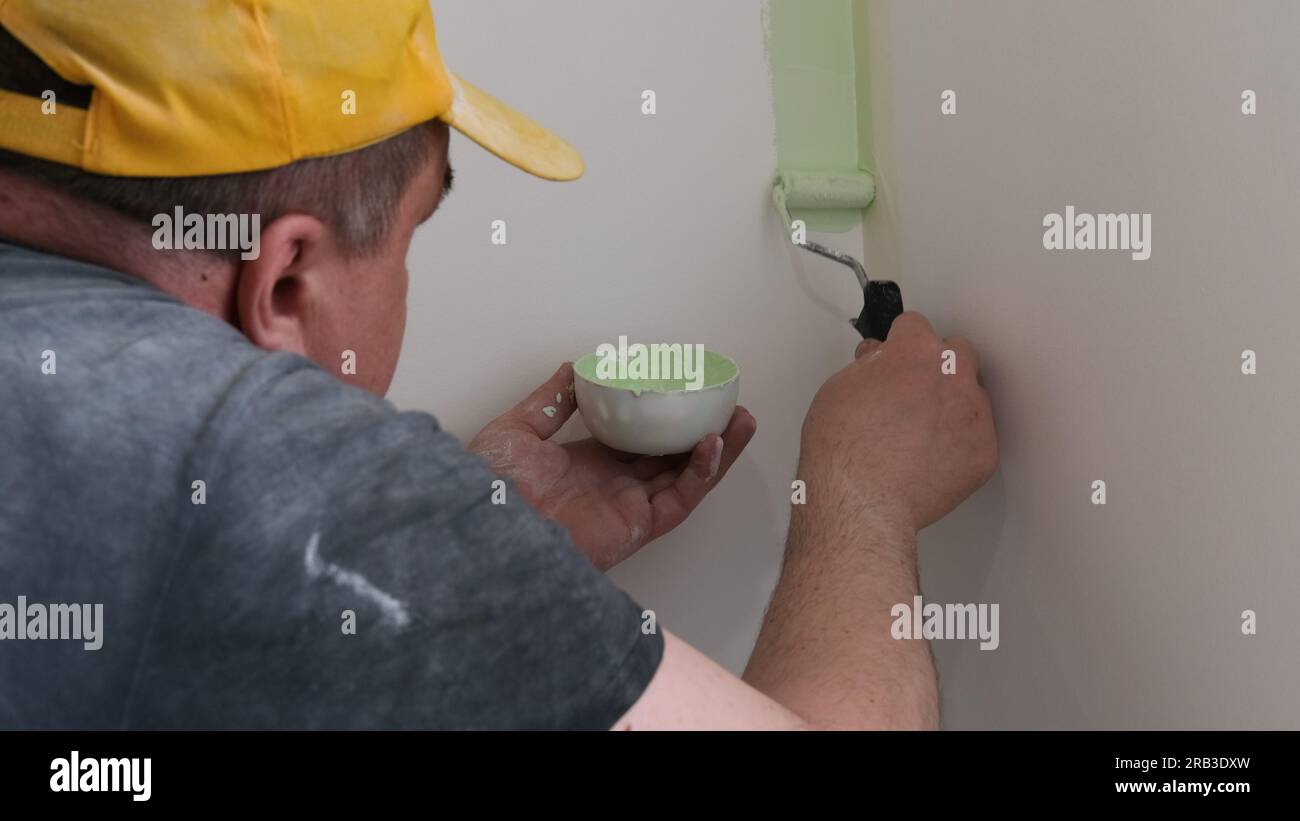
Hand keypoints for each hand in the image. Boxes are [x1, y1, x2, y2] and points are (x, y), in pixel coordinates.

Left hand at [469, 363, 756, 569]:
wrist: (488, 526)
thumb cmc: (492, 486)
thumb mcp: (518, 429)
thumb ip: (550, 401)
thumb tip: (572, 367)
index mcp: (587, 464)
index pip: (638, 438)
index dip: (665, 418)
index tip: (687, 392)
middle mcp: (613, 486)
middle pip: (672, 457)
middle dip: (704, 433)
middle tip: (729, 405)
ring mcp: (627, 507)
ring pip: (686, 477)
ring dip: (717, 451)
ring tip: (742, 420)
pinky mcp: (637, 527)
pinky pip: (678, 499)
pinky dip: (700, 473)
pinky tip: (712, 444)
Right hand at [799, 311, 996, 534]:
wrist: (861, 499)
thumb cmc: (844, 449)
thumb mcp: (838, 389)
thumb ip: (868, 368)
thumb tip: (878, 365)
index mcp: (915, 351)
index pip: (915, 326)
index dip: (900, 343)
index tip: (895, 356)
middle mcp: (952, 374)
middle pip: (956, 353)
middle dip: (936, 367)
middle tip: (911, 394)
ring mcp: (973, 413)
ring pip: (970, 396)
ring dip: (951, 406)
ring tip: (919, 434)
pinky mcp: (983, 451)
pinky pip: (976, 438)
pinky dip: (958, 445)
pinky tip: (930, 458)